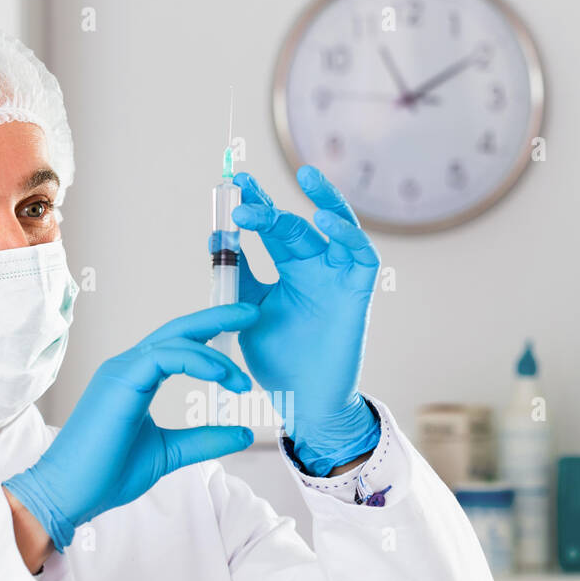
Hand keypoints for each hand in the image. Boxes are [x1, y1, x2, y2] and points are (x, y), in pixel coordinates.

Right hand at [2, 304, 258, 550]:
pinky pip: (164, 357)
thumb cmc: (108, 474)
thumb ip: (204, 439)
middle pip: (178, 330)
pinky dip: (197, 361)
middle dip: (217, 318)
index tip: (243, 335)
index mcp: (136, 379)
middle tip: (252, 313)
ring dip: (214, 355)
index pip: (178, 345)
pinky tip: (222, 376)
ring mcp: (121, 371)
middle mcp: (127, 367)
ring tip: (242, 379)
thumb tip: (244, 433)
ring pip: (174, 341)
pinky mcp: (120, 380)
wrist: (70, 494)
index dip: (210, 335)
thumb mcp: (169, 453)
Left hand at [221, 165, 380, 475]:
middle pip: (297, 225)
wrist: (302, 402)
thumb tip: (216, 240)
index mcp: (289, 270)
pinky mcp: (358, 295)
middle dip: (271, 207)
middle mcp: (316, 268)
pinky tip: (326, 222)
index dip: (257, 204)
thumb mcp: (247, 313)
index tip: (234, 184)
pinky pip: (363, 257)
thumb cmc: (278, 360)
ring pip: (340, 228)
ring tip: (305, 178)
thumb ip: (237, 278)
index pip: (273, 228)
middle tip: (244, 191)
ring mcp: (339, 279)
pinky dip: (349, 236)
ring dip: (325, 201)